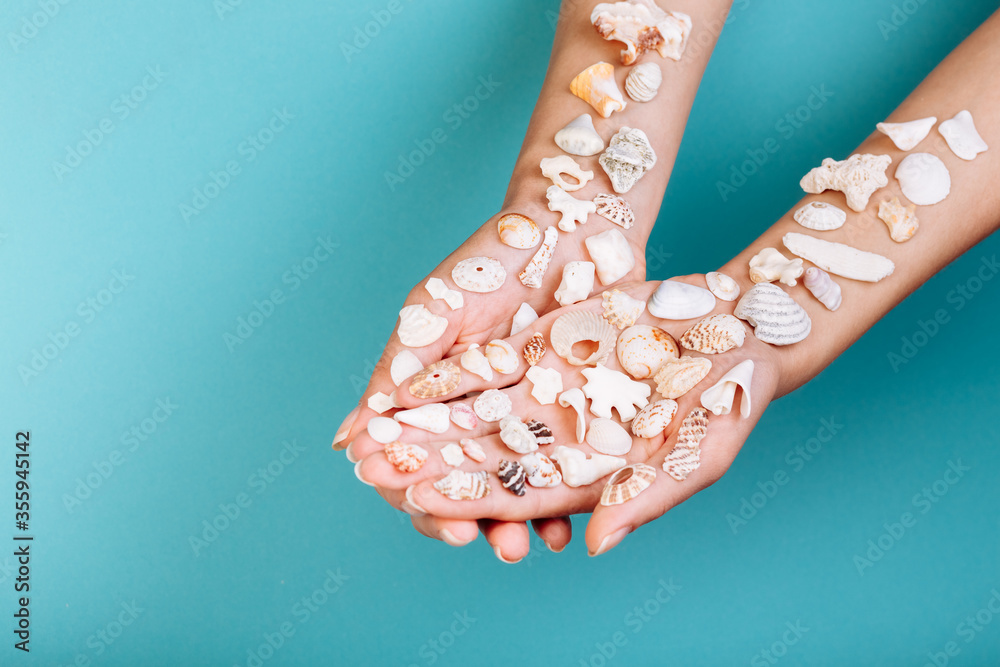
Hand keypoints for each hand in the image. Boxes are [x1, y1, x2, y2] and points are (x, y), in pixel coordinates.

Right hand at [338, 201, 647, 558]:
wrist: (567, 231)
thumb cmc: (488, 264)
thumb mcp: (434, 314)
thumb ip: (396, 374)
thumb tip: (348, 440)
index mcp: (433, 397)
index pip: (414, 463)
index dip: (417, 494)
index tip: (432, 513)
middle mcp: (475, 414)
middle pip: (462, 485)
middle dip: (469, 518)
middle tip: (488, 542)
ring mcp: (522, 416)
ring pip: (510, 486)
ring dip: (513, 523)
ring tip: (525, 546)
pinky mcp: (569, 413)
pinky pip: (562, 468)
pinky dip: (561, 500)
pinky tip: (567, 525)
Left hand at [353, 278, 782, 555]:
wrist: (738, 333)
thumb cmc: (729, 404)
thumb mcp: (693, 456)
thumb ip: (644, 501)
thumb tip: (597, 547)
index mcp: (588, 477)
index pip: (516, 496)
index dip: (467, 499)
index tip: (419, 501)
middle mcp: (557, 440)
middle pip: (479, 459)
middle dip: (425, 464)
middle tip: (372, 470)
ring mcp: (545, 395)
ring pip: (471, 415)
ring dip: (421, 425)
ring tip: (369, 433)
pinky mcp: (542, 353)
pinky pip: (485, 368)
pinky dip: (446, 377)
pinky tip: (404, 385)